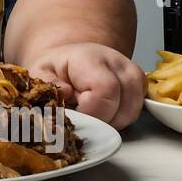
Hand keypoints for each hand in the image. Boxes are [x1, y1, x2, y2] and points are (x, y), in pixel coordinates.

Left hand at [22, 42, 145, 129]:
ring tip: (90, 111)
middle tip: (81, 114)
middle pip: (122, 106)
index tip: (76, 114)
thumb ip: (48, 83)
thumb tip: (66, 92)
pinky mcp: (141, 85)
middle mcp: (118, 63)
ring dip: (110, 121)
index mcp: (91, 58)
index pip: (105, 91)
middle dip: (99, 120)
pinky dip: (119, 119)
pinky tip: (103, 111)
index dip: (91, 112)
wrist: (73, 59)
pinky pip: (135, 113)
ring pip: (131, 113)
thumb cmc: (57, 69)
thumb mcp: (40, 72)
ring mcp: (133, 74)